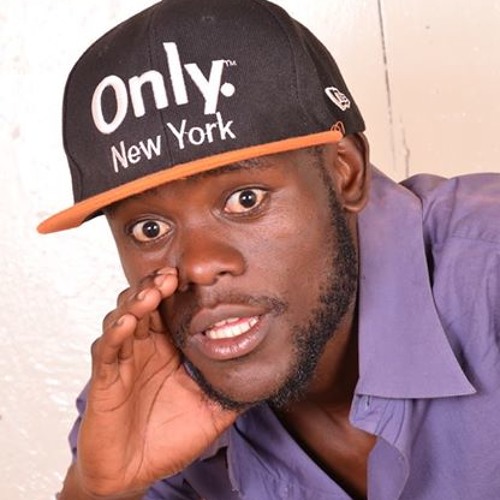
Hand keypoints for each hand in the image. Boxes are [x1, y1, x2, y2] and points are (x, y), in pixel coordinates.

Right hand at [73, 268, 237, 497]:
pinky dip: (115, 333)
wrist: (135, 474)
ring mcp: (123, 361)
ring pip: (123, 319)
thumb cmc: (169, 441)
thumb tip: (267, 381)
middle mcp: (144, 349)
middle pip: (145, 306)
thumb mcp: (211, 414)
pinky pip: (107, 350)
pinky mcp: (105, 379)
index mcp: (168, 351)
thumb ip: (233, 394)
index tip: (193, 279)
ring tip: (153, 292)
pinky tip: (128, 322)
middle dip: (155, 287)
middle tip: (171, 276)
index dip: (178, 293)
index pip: (170, 312)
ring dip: (136, 303)